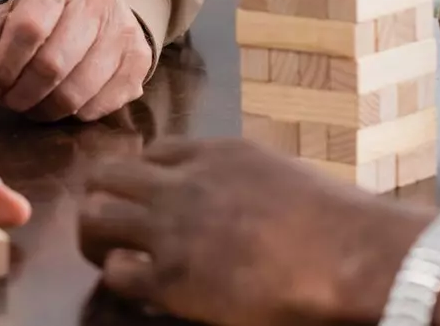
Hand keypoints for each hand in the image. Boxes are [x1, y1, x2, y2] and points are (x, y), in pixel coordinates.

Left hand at [0, 0, 152, 120]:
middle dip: (21, 92)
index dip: (4, 65)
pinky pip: (102, 105)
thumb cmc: (40, 15)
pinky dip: (73, 115)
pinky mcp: (140, 58)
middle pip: (52, 64)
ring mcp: (124, 28)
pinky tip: (59, 103)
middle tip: (8, 98)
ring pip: (78, 90)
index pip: (28, 28)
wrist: (91, 5)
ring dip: (44, 109)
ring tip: (30, 104)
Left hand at [79, 138, 429, 324]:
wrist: (346, 253)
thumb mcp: (280, 174)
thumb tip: (240, 194)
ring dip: (99, 237)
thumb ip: (245, 177)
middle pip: (106, 175)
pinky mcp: (172, 276)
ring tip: (116, 256)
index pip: (153, 151)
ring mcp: (173, 227)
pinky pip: (116, 272)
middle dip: (105, 200)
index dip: (147, 177)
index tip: (155, 199)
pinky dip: (123, 278)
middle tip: (117, 228)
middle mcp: (183, 182)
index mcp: (215, 153)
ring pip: (94, 217)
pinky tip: (146, 288)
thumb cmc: (335, 220)